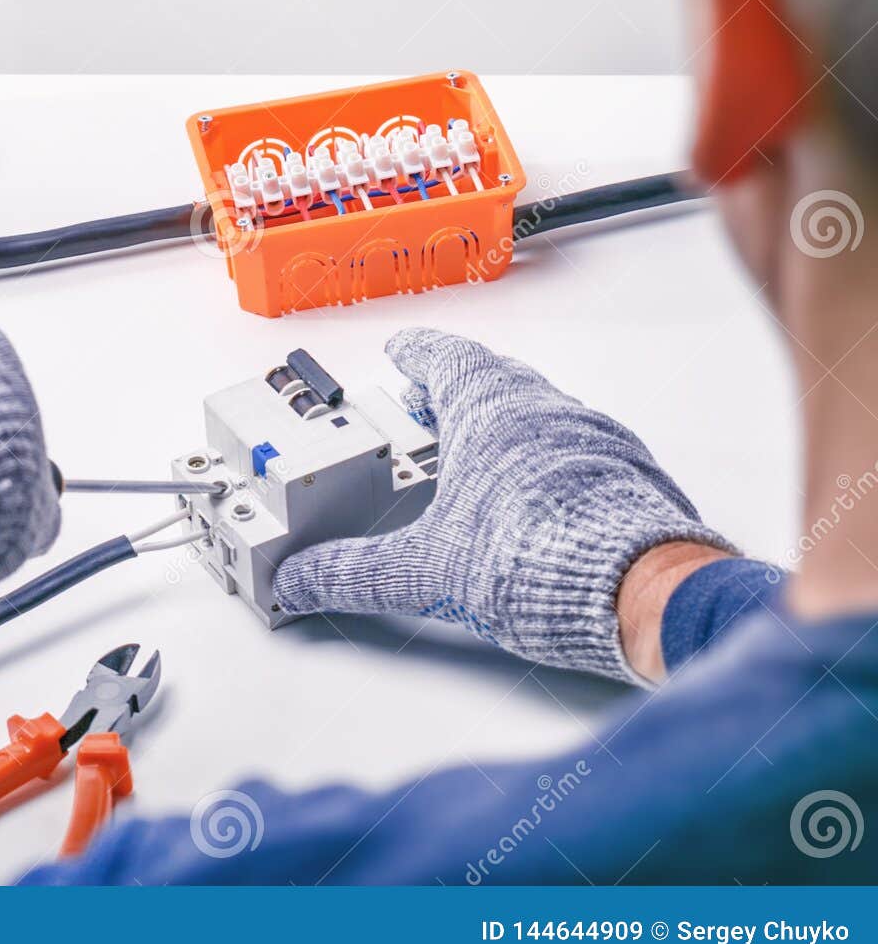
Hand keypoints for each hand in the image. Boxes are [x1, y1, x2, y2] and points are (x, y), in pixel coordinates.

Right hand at [273, 328, 734, 682]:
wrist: (643, 593)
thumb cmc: (541, 556)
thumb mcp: (422, 571)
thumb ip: (351, 574)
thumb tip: (301, 582)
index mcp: (490, 411)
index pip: (445, 359)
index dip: (418, 354)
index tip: (404, 350)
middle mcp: (545, 411)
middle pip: (493, 380)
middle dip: (456, 392)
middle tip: (428, 408)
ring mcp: (593, 440)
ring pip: (539, 413)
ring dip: (502, 426)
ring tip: (473, 460)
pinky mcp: (627, 477)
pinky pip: (576, 450)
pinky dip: (543, 461)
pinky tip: (531, 501)